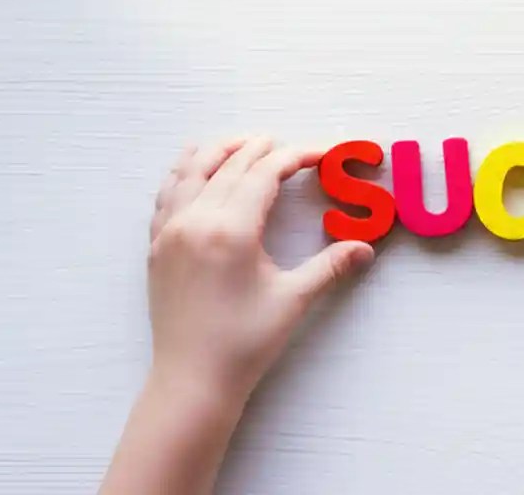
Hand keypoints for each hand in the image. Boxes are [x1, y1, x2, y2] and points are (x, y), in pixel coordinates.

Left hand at [148, 137, 373, 405]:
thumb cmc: (245, 342)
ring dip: (220, 150)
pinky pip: (167, 193)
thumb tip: (366, 248)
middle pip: (229, 165)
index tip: (321, 153)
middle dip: (262, 149)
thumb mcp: (293, 300)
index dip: (295, 157)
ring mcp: (170, 231)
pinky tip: (195, 169)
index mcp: (231, 230)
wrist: (192, 380)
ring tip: (243, 143)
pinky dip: (184, 172)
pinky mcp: (157, 246)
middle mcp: (195, 220)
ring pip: (191, 170)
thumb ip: (330, 267)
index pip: (264, 174)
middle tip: (289, 146)